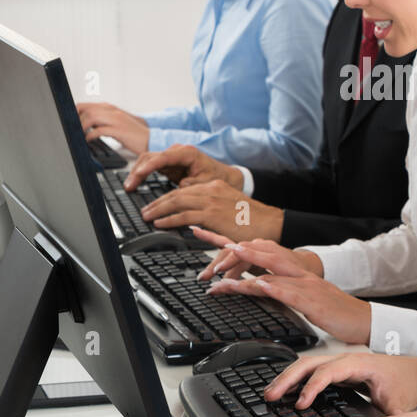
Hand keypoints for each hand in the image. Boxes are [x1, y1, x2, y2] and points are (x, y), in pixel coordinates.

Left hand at [76, 102, 148, 153]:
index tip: (69, 122)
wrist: (151, 139)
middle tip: (72, 131)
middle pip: (87, 110)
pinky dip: (90, 136)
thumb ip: (102, 121)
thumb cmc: (132, 134)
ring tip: (79, 136)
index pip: (86, 105)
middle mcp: (112, 111)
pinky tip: (88, 140)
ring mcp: (116, 120)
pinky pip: (99, 130)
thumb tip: (86, 124)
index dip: (75, 113)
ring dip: (82, 127)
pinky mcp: (119, 130)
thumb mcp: (116, 123)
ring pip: (91, 117)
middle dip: (76, 120)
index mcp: (110, 108)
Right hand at [125, 144, 242, 190]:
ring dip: (137, 172)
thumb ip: (191, 185)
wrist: (223, 176)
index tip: (138, 175)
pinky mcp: (167, 164)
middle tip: (129, 186)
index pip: (164, 157)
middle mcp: (177, 151)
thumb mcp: (206, 184)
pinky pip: (150, 166)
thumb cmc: (216, 178)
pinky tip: (135, 184)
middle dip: (138, 171)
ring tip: (129, 186)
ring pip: (147, 160)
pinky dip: (141, 174)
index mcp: (188, 153)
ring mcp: (171, 157)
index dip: (149, 166)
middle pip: (151, 156)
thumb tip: (178, 189)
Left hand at [137, 180, 283, 241]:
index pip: (184, 188)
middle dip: (158, 202)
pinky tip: (160, 223)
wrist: (271, 223)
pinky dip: (168, 219)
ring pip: (176, 201)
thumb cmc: (253, 220)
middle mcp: (211, 189)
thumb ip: (210, 216)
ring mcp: (211, 200)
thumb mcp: (229, 211)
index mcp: (215, 186)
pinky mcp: (212, 214)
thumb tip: (194, 229)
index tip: (156, 204)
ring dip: (158, 209)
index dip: (167, 196)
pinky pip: (183, 215)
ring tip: (147, 216)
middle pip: (176, 193)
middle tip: (145, 210)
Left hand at [193, 228, 366, 343]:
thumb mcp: (309, 298)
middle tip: (222, 250)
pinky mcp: (314, 303)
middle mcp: (303, 276)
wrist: (363, 319)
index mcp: (301, 274)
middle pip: (269, 259)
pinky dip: (275, 288)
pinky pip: (292, 293)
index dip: (249, 251)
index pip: (270, 257)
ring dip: (248, 275)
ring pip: (273, 277)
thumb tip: (267, 288)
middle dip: (244, 254)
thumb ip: (289, 290)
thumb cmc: (337, 311)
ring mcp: (308, 288)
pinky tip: (262, 286)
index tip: (227, 248)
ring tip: (227, 275)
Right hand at [263, 352, 416, 415]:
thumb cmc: (409, 386)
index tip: (301, 404)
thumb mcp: (398, 408)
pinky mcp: (340, 371)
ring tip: (271, 394)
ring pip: (309, 364)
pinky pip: (314, 371)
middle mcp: (348, 359)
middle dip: (289, 378)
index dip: (313, 386)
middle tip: (271, 396)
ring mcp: (342, 364)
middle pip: (311, 362)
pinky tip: (286, 391)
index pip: (329, 371)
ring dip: (288, 377)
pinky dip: (297, 379)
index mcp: (362, 363)